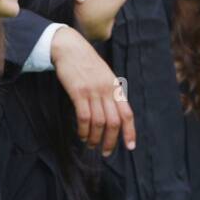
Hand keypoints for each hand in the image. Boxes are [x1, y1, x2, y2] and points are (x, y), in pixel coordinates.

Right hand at [51, 27, 135, 155]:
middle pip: (114, 122)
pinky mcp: (78, 92)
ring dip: (95, 138)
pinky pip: (84, 117)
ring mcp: (93, 91)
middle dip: (111, 141)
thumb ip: (109, 92)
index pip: (127, 114)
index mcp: (115, 87)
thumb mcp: (104, 75)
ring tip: (91, 145)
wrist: (69, 47)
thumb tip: (113, 113)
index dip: (130, 132)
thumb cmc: (85, 63)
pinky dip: (83, 130)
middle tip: (105, 152)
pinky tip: (81, 135)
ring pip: (98, 122)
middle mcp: (107, 90)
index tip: (130, 147)